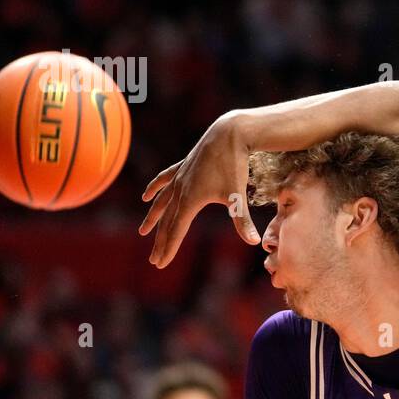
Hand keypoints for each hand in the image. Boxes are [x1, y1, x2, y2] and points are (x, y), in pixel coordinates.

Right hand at [139, 112, 259, 266]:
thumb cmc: (234, 165)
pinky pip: (164, 180)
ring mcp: (179, 177)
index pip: (176, 230)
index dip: (169, 248)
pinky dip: (155, 189)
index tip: (160, 263)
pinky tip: (146, 197)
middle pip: (167, 221)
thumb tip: (254, 243)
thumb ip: (242, 221)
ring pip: (162, 202)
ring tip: (144, 232)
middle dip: (160, 241)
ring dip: (153, 218)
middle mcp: (180, 190)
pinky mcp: (183, 167)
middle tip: (153, 259)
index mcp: (190, 200)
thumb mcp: (237, 195)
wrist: (228, 134)